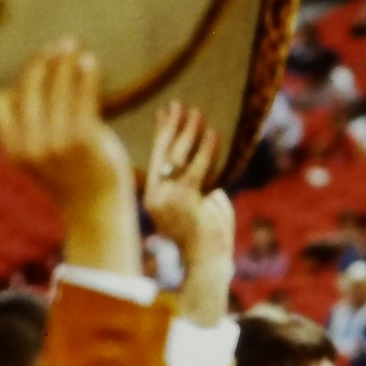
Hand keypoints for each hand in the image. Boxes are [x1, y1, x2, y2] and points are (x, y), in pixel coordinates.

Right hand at [0, 41, 138, 275]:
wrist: (97, 211)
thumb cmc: (72, 177)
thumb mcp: (38, 156)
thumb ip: (29, 127)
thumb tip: (29, 83)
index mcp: (12, 150)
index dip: (14, 85)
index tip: (35, 71)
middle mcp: (29, 146)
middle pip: (27, 88)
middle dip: (40, 62)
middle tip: (57, 45)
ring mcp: (56, 144)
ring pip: (54, 88)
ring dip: (63, 61)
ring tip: (72, 45)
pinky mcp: (83, 141)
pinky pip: (82, 98)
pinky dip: (85, 76)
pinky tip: (90, 62)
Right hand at [142, 101, 221, 242]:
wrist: (209, 260)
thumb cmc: (207, 233)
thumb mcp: (198, 202)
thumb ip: (195, 181)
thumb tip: (202, 155)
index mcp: (153, 198)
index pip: (155, 159)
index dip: (160, 134)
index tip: (164, 113)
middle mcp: (155, 197)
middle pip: (162, 154)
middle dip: (171, 126)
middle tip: (179, 105)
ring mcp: (167, 199)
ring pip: (177, 158)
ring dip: (188, 133)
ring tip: (198, 113)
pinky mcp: (184, 200)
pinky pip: (196, 169)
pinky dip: (206, 150)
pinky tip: (212, 135)